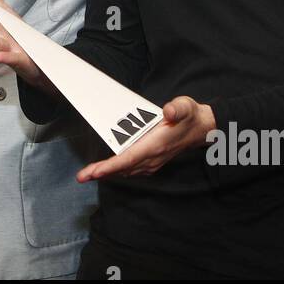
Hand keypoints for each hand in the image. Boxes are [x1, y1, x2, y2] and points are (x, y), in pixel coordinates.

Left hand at [76, 95, 214, 181]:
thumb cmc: (189, 116)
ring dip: (106, 173)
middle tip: (81, 177)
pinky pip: (130, 169)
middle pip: (123, 168)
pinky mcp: (151, 161)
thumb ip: (177, 109)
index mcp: (156, 145)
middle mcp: (152, 157)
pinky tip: (105, 170)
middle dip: (101, 172)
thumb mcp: (185, 106)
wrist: (201, 129)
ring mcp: (152, 161)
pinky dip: (116, 171)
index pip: (130, 158)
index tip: (95, 171)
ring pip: (125, 170)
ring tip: (87, 174)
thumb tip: (169, 112)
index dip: (111, 166)